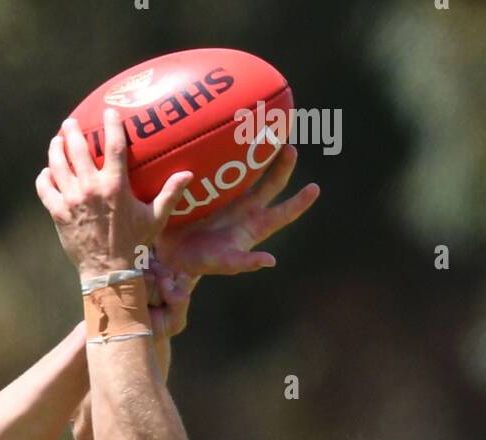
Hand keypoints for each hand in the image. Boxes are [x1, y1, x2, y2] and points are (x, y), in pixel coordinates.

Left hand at [36, 109, 192, 277]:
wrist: (108, 273)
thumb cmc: (134, 245)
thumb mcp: (154, 219)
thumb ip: (169, 194)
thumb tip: (189, 174)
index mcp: (115, 186)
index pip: (113, 145)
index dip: (112, 124)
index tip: (109, 112)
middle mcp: (91, 189)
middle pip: (77, 148)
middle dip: (72, 131)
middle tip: (71, 123)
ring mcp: (71, 200)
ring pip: (57, 164)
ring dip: (55, 149)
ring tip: (57, 141)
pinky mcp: (58, 213)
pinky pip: (45, 188)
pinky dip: (44, 177)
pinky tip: (47, 172)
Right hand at [154, 144, 318, 282]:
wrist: (171, 251)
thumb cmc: (199, 262)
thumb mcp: (222, 264)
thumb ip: (245, 263)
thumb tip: (270, 261)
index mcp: (254, 226)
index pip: (283, 214)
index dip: (299, 202)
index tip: (315, 188)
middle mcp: (247, 208)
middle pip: (272, 183)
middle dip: (283, 164)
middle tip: (289, 146)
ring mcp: (230, 197)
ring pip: (251, 170)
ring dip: (260, 152)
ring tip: (266, 130)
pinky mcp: (212, 188)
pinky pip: (225, 168)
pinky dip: (231, 154)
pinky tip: (232, 136)